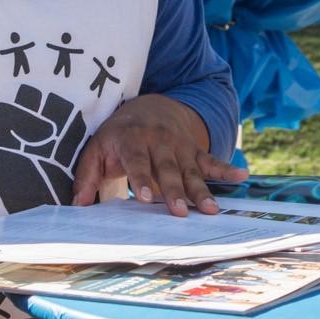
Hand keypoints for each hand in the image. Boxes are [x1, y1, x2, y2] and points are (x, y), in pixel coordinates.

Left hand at [72, 95, 245, 216]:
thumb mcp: (97, 147)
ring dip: (202, 190)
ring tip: (211, 210)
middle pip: (167, 168)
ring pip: (191, 169)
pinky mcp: (194, 149)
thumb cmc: (118, 134)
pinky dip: (226, 169)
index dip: (140, 178)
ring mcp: (179, 144)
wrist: (149, 105)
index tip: (144, 198)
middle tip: (180, 213)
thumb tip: (77, 205)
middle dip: (174, 190)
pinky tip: (242, 176)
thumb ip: (87, 175)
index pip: (136, 160)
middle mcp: (158, 140)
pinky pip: (211, 160)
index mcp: (131, 139)